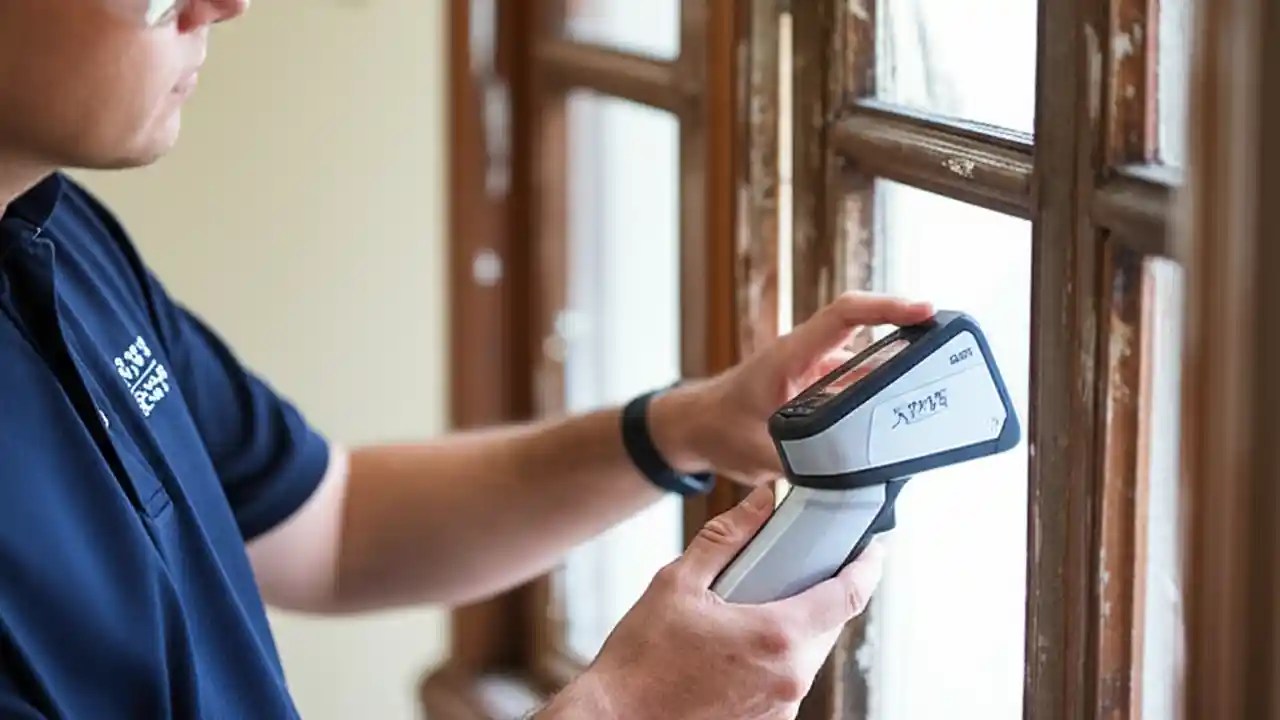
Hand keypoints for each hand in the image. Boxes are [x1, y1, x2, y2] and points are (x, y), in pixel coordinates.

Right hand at [538, 485, 886, 719]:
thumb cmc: (640, 659)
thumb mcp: (677, 583)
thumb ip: (726, 538)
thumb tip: (762, 502)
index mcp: (775, 637)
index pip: (847, 597)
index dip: (868, 568)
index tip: (873, 548)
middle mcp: (789, 678)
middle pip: (830, 625)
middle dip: (822, 594)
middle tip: (798, 569)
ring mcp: (780, 708)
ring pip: (809, 655)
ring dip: (796, 628)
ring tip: (756, 608)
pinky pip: (787, 681)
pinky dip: (776, 658)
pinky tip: (742, 647)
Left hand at [653, 291, 933, 485]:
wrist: (694, 427)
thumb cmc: (716, 428)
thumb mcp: (756, 451)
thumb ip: (799, 460)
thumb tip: (842, 476)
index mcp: (790, 355)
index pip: (844, 315)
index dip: (886, 308)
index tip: (923, 311)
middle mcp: (807, 356)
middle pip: (867, 333)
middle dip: (908, 336)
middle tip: (947, 351)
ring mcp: (814, 371)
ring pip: (865, 364)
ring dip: (895, 373)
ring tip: (930, 393)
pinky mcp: (817, 388)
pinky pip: (856, 385)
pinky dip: (878, 398)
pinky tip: (896, 422)